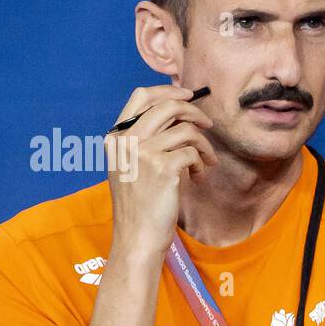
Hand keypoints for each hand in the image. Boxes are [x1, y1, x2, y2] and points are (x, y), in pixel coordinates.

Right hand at [105, 84, 217, 257]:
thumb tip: (176, 113)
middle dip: (194, 112)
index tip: (188, 95)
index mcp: (116, 137)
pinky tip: (197, 177)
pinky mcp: (163, 168)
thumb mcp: (130, 166)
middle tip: (208, 124)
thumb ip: (144, 140)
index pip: (141, 97)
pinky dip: (201, 162)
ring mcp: (143, 153)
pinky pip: (192, 152)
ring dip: (203, 145)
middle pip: (168, 106)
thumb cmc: (139, 203)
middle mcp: (126, 141)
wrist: (137, 235)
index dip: (168, 91)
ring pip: (186, 130)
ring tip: (205, 162)